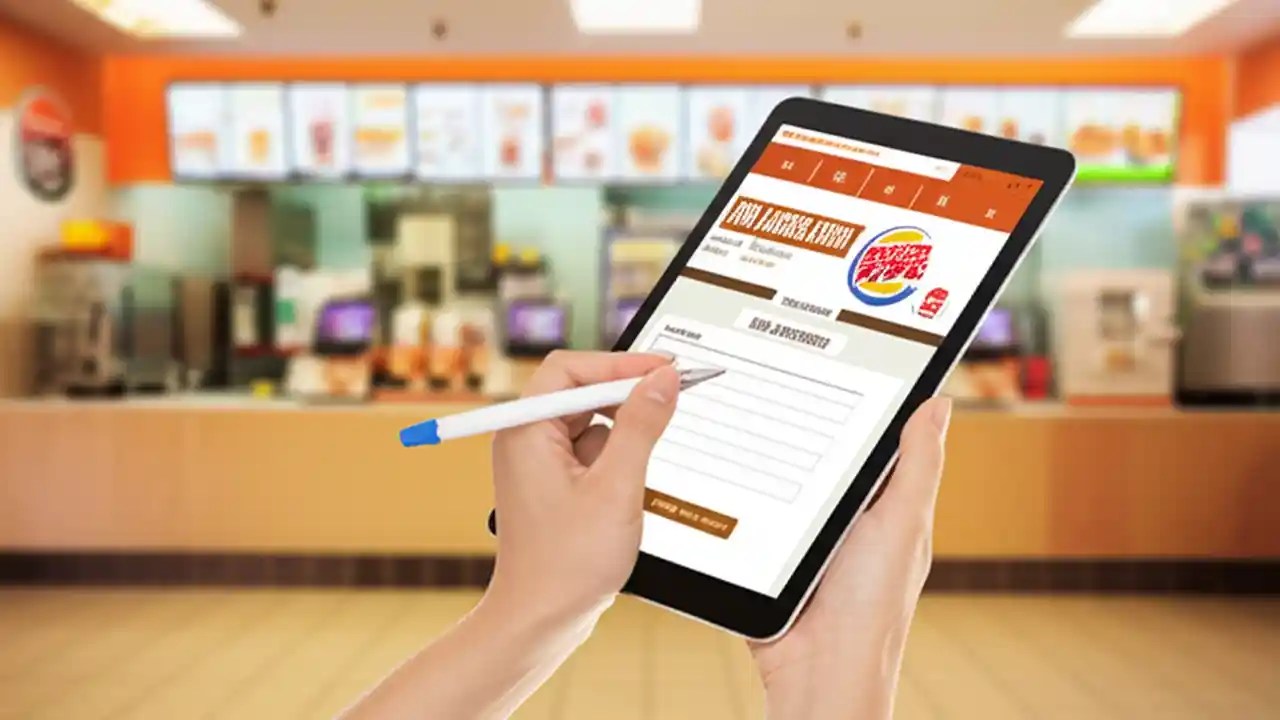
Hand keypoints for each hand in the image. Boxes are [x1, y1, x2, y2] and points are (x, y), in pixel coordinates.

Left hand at [341, 351, 677, 719]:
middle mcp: (525, 439)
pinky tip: (630, 488)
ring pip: (592, 422)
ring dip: (625, 432)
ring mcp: (538, 462)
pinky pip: (591, 450)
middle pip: (581, 390)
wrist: (540, 621)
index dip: (621, 363)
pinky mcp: (554, 483)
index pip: (572, 369)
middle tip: (673, 397)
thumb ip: (642, 426)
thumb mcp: (617, 487)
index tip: (666, 369)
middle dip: (627, 396)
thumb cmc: (567, 563)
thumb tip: (664, 379)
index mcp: (526, 431)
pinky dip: (617, 458)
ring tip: (641, 469)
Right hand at [750, 397, 951, 719]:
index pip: (876, 439)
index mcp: (885, 505)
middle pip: (822, 452)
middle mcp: (846, 517)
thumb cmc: (871, 607)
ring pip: (782, 478)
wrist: (817, 670)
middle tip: (775, 373)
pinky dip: (738, 492)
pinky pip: (751, 510)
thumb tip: (938, 403)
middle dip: (800, 419)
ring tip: (742, 412)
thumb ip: (917, 466)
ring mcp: (805, 534)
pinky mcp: (769, 552)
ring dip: (763, 458)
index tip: (844, 354)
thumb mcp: (900, 524)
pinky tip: (721, 467)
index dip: (863, 399)